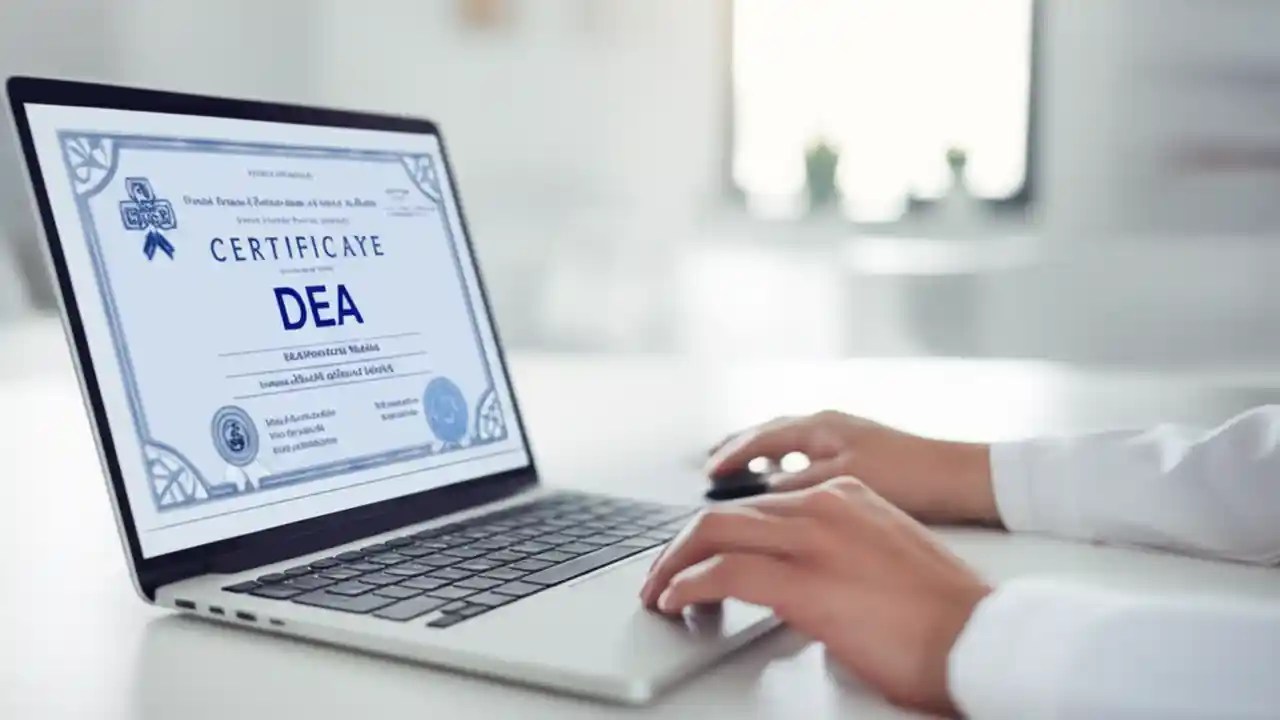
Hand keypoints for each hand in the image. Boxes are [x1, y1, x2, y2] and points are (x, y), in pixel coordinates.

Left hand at [641, 477, 991, 714]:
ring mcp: (814, 540)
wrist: (983, 635)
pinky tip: (677, 600)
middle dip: (682, 545)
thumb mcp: (882, 555)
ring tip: (659, 590)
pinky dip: (687, 585)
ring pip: (714, 533)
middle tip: (662, 573)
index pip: (757, 505)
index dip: (716, 533)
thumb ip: (836, 550)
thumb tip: (797, 577)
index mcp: (845, 497)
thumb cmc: (943, 612)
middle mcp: (825, 506)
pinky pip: (723, 574)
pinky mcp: (806, 582)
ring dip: (674, 564)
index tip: (696, 555)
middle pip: (726, 514)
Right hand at [706, 411, 998, 524]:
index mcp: (820, 427)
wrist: (964, 478)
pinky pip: (808, 453)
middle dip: (739, 449)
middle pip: (770, 433)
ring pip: (789, 442)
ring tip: (742, 471)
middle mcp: (830, 424)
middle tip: (712, 464)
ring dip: (762, 455)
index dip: (730, 458)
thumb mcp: (844, 483)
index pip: (760, 439)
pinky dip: (788, 463)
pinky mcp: (861, 454)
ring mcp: (846, 436)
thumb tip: (762, 489)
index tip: (708, 475)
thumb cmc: (911, 476)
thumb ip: (798, 482)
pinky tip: (791, 481)